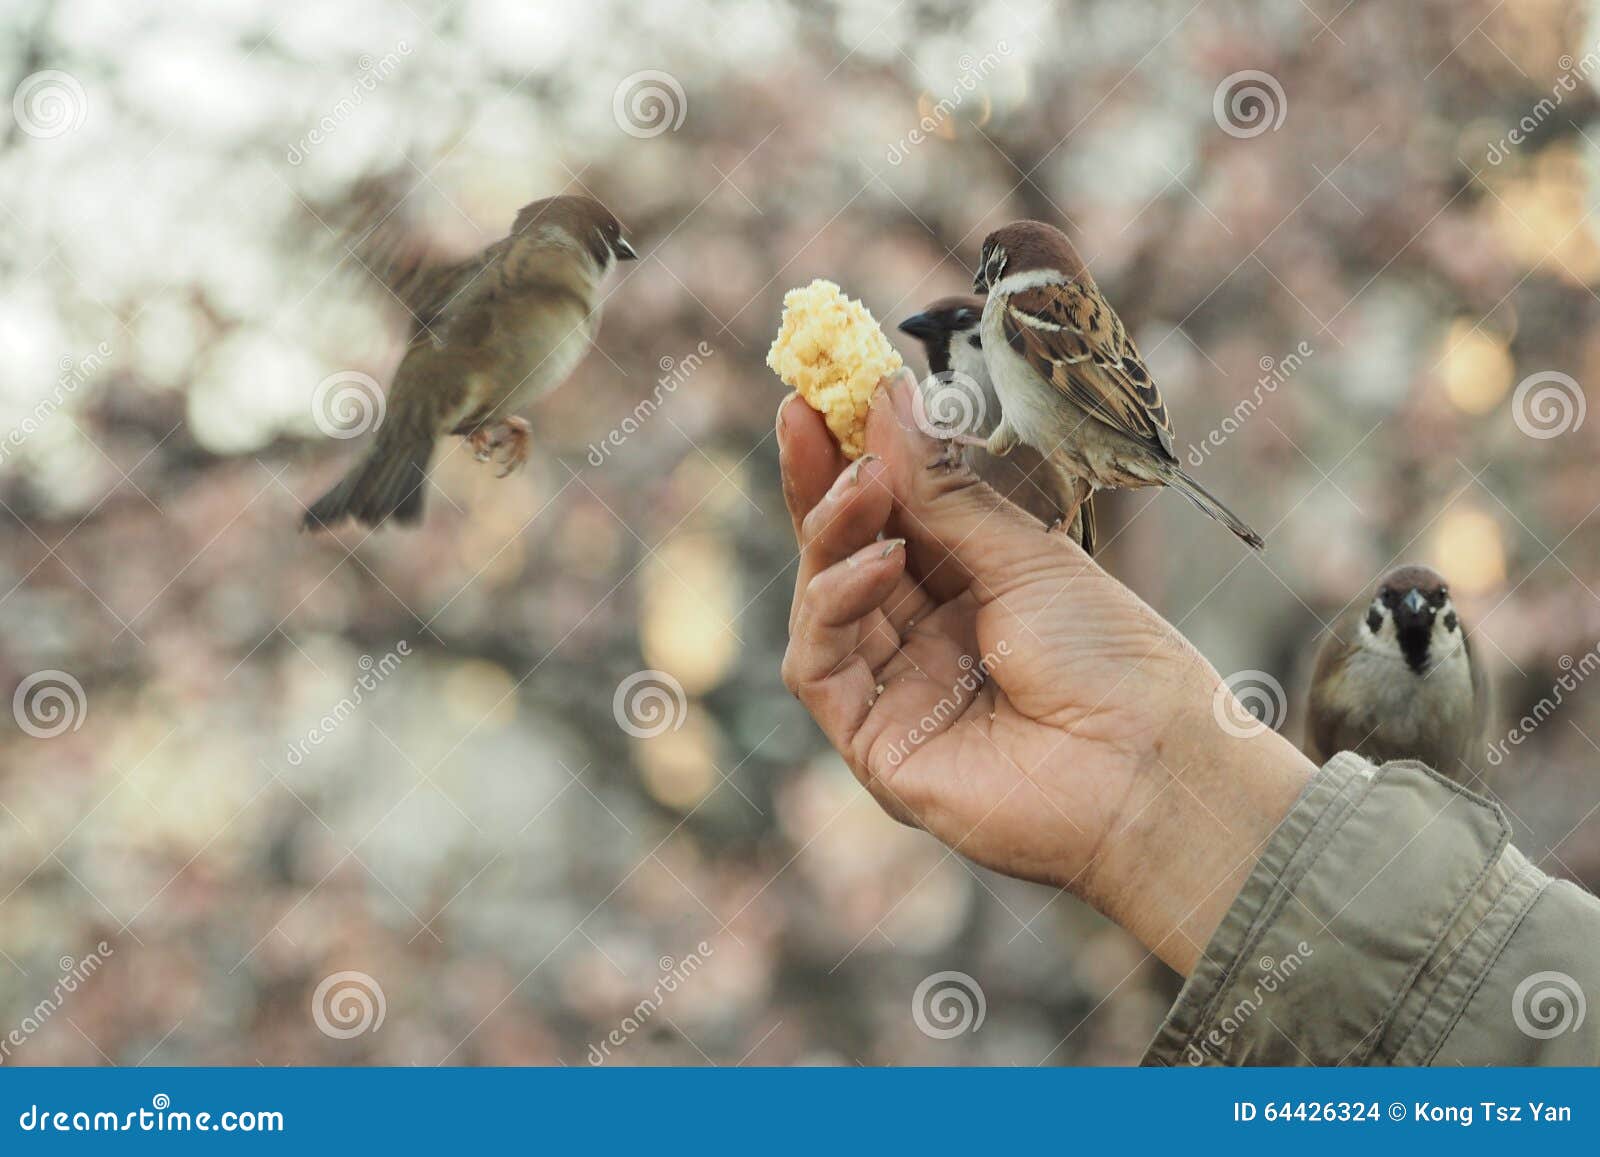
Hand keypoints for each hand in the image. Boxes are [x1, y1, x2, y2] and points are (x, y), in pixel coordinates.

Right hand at [777, 371, 1312, 973]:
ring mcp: (895, 692)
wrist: (1150, 765)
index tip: (828, 390)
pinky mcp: (873, 743)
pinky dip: (836, 605)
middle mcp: (923, 639)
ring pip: (823, 601)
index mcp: (968, 591)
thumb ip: (942, 490)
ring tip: (862, 485)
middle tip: (804, 413)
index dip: (853, 456)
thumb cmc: (1110, 657)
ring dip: (832, 534)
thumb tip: (885, 400)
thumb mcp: (1023, 554)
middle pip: (843, 553)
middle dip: (820, 482)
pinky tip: (878, 563)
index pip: (890, 516)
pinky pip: (822, 665)